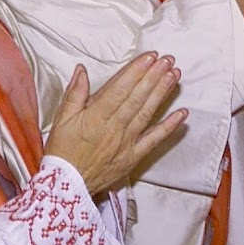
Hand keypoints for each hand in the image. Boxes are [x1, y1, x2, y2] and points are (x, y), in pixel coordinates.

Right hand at [42, 54, 186, 195]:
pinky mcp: (134, 157)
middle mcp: (114, 128)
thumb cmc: (62, 151)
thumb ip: (74, 94)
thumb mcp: (61, 120)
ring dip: (162, 93)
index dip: (136, 71)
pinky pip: (154, 140)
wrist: (67, 187)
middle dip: (153, 76)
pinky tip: (182, 113)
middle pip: (137, 98)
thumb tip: (82, 70)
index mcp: (96, 116)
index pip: (120, 89)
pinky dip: (169, 127)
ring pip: (147, 113)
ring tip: (174, 76)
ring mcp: (127, 143)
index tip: (149, 57)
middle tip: (167, 60)